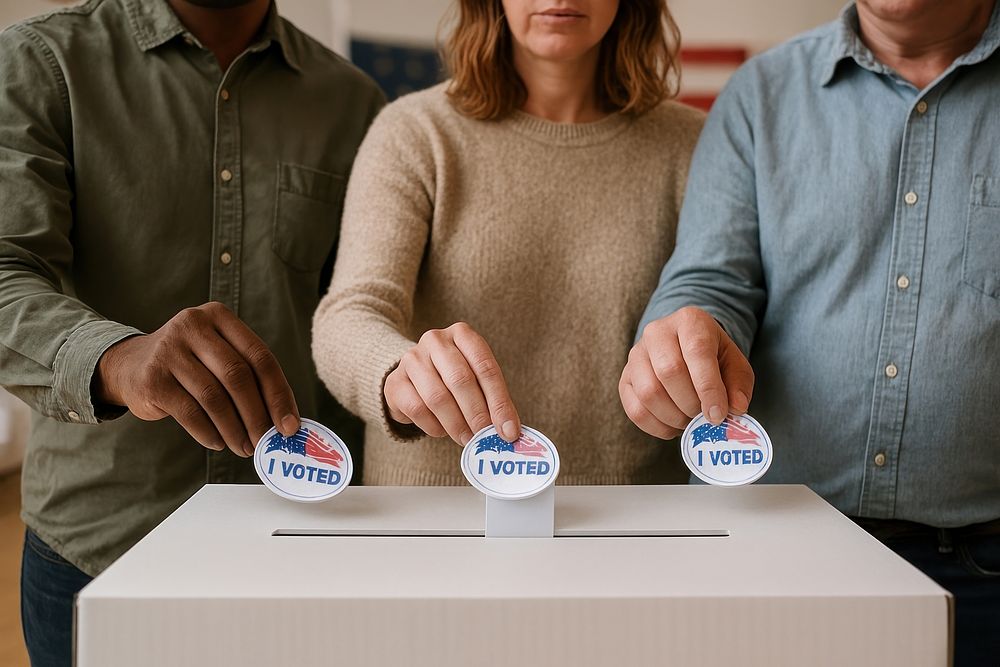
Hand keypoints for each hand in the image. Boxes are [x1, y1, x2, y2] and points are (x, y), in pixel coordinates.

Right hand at [94, 302, 299, 456]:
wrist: (128, 365)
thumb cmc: (189, 364)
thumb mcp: (217, 355)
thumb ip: (248, 376)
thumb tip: (285, 419)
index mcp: (219, 316)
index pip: (260, 357)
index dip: (278, 394)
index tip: (289, 424)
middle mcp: (192, 326)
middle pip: (238, 377)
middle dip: (257, 415)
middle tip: (266, 441)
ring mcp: (169, 350)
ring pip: (214, 397)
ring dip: (234, 429)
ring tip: (244, 447)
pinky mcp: (152, 378)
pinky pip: (190, 412)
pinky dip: (209, 432)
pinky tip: (218, 442)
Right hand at [384, 322, 519, 445]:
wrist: (412, 378)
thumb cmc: (452, 379)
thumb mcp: (476, 380)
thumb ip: (493, 401)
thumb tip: (510, 431)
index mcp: (462, 334)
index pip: (485, 368)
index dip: (499, 402)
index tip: (509, 430)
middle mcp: (435, 340)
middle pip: (461, 380)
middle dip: (477, 414)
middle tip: (486, 437)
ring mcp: (412, 359)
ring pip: (437, 397)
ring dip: (456, 425)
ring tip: (467, 439)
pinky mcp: (395, 381)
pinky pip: (417, 409)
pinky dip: (435, 427)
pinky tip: (443, 431)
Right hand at [619, 306, 753, 439]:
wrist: (684, 350)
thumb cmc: (713, 357)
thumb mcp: (734, 364)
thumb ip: (739, 385)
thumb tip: (736, 408)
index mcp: (689, 321)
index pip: (696, 351)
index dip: (708, 387)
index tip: (718, 414)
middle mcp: (656, 332)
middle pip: (669, 372)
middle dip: (690, 404)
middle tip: (704, 417)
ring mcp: (636, 355)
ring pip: (649, 393)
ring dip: (674, 417)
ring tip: (690, 421)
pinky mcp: (625, 378)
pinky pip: (635, 409)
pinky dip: (657, 426)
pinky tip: (673, 426)